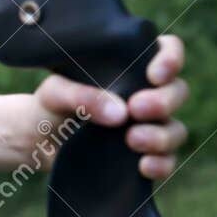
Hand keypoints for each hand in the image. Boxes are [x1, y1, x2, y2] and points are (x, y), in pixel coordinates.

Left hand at [31, 34, 188, 180]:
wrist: (38, 140)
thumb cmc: (50, 105)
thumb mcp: (56, 93)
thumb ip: (82, 96)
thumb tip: (120, 113)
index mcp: (131, 66)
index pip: (169, 50)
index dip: (170, 60)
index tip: (154, 75)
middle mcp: (147, 94)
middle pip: (178, 92)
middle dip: (163, 101)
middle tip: (136, 108)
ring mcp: (149, 126)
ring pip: (177, 129)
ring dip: (161, 136)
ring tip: (132, 140)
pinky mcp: (144, 156)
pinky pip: (167, 161)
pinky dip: (161, 165)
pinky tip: (142, 166)